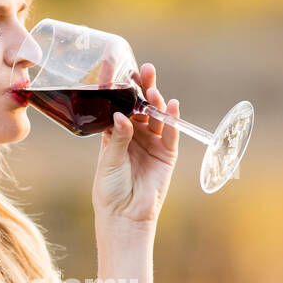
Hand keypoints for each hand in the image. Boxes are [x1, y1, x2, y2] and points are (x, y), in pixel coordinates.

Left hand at [92, 62, 178, 228]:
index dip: (118, 87)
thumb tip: (122, 115)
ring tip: (153, 90)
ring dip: (156, 101)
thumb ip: (117, 138)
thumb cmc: (110, 189)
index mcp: (115, 133)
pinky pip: (171, 133)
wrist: (125, 215)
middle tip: (144, 70)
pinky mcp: (167, 154)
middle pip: (140, 106)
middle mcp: (135, 135)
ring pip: (156, 116)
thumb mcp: (109, 161)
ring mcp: (152, 143)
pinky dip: (172, 119)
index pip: (118, 104)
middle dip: (142, 88)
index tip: (117, 67)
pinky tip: (171, 105)